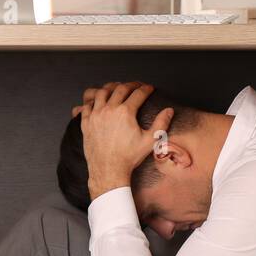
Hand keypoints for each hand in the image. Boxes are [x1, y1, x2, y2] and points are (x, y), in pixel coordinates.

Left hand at [72, 82, 172, 198]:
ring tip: (116, 88)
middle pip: (120, 88)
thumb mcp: (150, 141)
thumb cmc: (128, 157)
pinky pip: (87, 104)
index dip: (146, 89)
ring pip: (101, 92)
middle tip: (136, 86)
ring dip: (110, 87)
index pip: (138, 94)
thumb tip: (169, 111)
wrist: (109, 169)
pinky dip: (92, 99)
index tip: (149, 88)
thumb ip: (161, 124)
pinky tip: (97, 100)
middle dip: (130, 85)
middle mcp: (109, 110)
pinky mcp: (86, 122)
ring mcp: (95, 115)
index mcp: (125, 112)